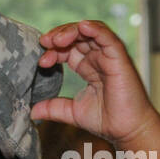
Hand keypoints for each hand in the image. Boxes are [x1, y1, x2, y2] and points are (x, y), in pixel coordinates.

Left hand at [31, 20, 156, 145]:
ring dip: (71, 31)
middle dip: (58, 36)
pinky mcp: (119, 58)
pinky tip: (82, 27)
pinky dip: (95, 28)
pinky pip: (107, 36)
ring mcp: (109, 56)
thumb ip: (53, 108)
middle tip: (45, 43)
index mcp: (89, 67)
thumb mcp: (73, 112)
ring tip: (56, 40)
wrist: (127, 131)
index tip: (41, 62)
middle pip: (76, 36)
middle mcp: (99, 58)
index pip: (68, 49)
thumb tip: (32, 112)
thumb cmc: (108, 120)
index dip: (53, 51)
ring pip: (90, 31)